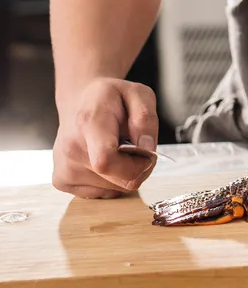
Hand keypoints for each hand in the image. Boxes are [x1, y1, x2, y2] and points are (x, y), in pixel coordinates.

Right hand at [53, 77, 159, 197]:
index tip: (145, 152)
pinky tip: (103, 159)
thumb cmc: (111, 98)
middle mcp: (71, 148)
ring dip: (123, 174)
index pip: (106, 161)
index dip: (135, 165)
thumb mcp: (138, 94)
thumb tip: (147, 150)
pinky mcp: (61, 181)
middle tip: (135, 146)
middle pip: (116, 180)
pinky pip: (100, 193)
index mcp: (88, 123)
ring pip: (111, 189)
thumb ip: (146, 119)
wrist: (78, 102)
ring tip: (116, 149)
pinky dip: (110, 181)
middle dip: (136, 168)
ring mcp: (63, 168)